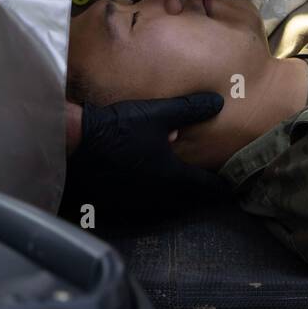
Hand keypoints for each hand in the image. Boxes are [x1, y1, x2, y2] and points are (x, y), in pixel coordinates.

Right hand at [62, 93, 226, 216]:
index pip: (206, 188)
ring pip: (166, 205)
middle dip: (200, 194)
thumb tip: (218, 102)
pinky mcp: (118, 205)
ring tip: (183, 187)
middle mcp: (158, 197)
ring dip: (177, 197)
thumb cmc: (119, 128)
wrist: (76, 144)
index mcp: (172, 177)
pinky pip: (144, 206)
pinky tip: (149, 186)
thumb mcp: (157, 114)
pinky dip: (154, 198)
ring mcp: (136, 204)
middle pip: (188, 201)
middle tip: (209, 186)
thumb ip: (189, 110)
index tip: (231, 189)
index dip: (221, 188)